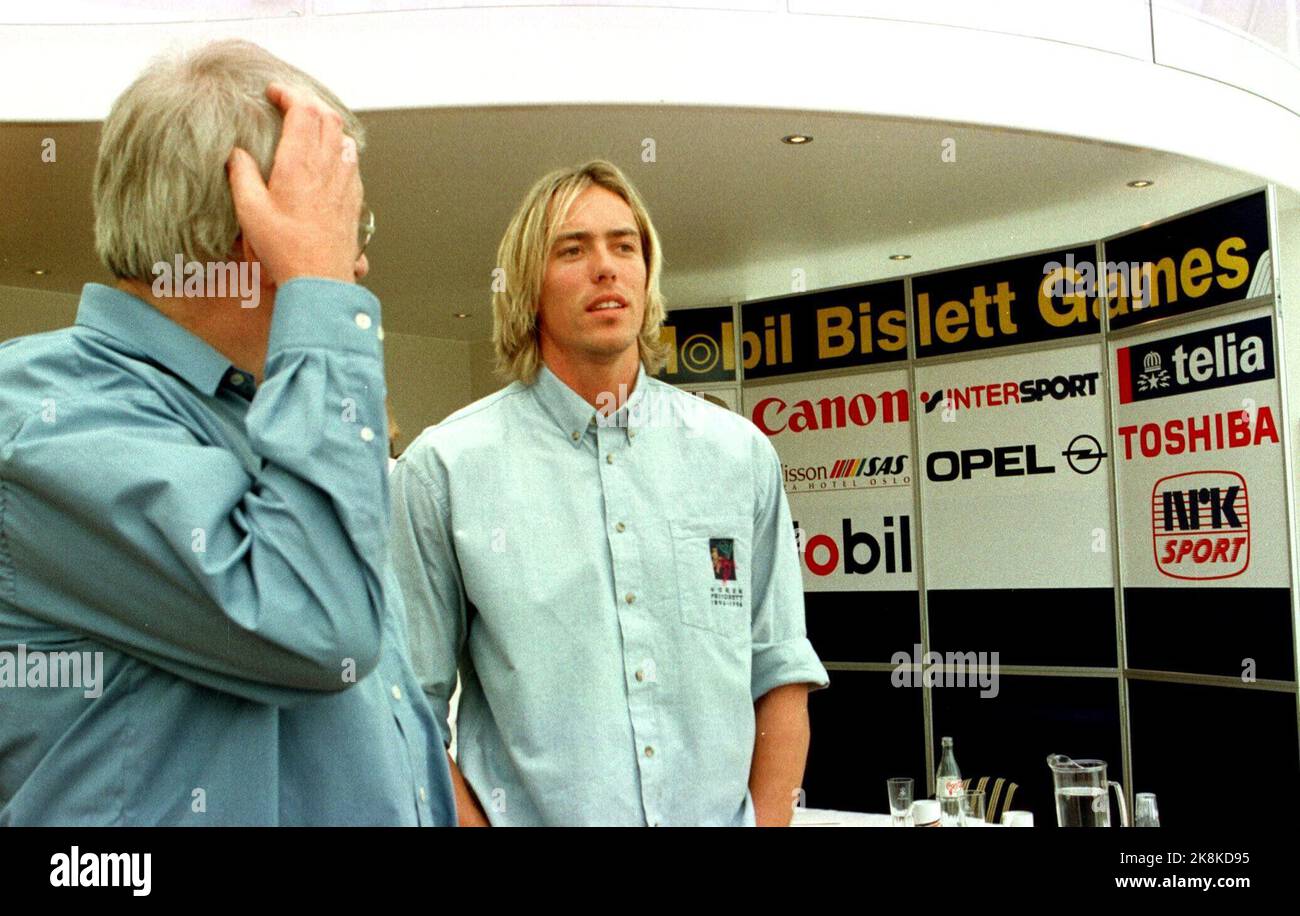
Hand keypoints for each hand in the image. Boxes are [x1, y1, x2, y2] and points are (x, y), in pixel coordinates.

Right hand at [227, 82, 362, 284]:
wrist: (320, 281)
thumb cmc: (284, 250)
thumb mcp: (250, 211)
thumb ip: (241, 175)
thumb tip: (236, 154)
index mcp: (299, 164)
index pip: (303, 111)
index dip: (289, 94)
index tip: (274, 91)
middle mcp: (327, 168)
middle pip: (328, 117)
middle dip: (309, 102)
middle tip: (291, 101)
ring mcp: (345, 183)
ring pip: (344, 137)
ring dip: (327, 123)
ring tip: (311, 124)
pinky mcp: (354, 200)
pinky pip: (352, 162)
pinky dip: (340, 147)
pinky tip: (331, 156)